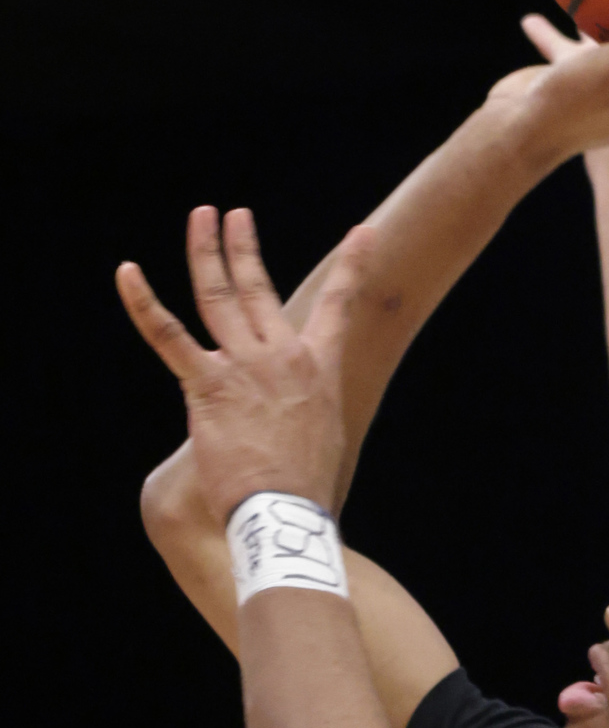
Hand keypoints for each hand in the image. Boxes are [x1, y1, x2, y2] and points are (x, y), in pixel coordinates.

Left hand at [116, 208, 370, 528]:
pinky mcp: (206, 385)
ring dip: (206, 251)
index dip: (352, 266)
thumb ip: (307, 409)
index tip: (362, 234)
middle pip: (259, 288)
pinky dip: (144, 302)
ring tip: (202, 216)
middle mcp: (282, 357)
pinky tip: (127, 274)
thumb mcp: (325, 437)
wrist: (286, 511)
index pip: (339, 306)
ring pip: (217, 295)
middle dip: (245, 246)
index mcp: (318, 370)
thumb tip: (295, 415)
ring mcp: (242, 366)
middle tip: (235, 216)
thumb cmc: (306, 489)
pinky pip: (168, 335)